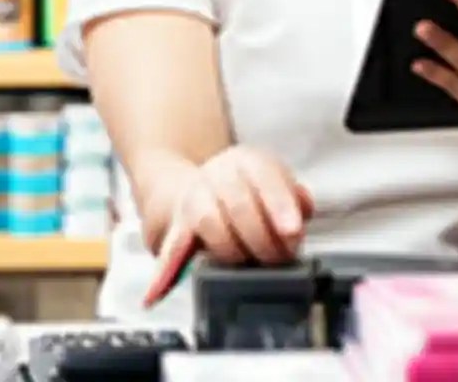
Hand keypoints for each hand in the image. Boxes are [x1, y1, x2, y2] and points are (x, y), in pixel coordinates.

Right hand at [153, 147, 314, 273]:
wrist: (201, 188)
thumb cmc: (249, 193)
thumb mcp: (276, 187)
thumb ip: (294, 200)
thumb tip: (301, 211)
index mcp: (246, 161)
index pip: (264, 175)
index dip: (280, 204)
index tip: (293, 231)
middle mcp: (216, 175)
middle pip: (237, 201)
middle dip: (263, 236)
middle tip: (279, 258)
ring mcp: (193, 201)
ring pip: (207, 221)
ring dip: (232, 249)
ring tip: (247, 263)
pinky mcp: (177, 230)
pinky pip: (170, 251)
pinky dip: (164, 273)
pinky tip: (155, 295)